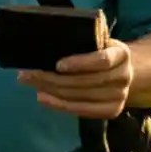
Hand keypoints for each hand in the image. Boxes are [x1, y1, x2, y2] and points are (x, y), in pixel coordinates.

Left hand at [17, 39, 133, 119]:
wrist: (121, 72)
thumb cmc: (101, 51)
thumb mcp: (98, 40)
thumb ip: (83, 39)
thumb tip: (49, 40)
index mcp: (122, 54)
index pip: (102, 60)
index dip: (80, 63)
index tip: (57, 64)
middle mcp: (124, 77)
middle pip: (85, 81)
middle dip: (52, 77)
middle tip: (27, 73)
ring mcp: (119, 97)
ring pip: (79, 96)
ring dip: (51, 90)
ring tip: (30, 83)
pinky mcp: (112, 111)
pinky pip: (81, 110)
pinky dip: (59, 105)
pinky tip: (43, 97)